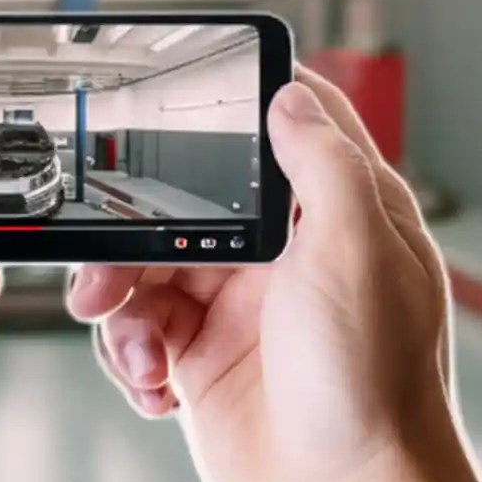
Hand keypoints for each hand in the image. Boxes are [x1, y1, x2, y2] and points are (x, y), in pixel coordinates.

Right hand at [67, 67, 480, 481]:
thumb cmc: (374, 390)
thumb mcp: (356, 257)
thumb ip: (324, 166)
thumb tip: (291, 96)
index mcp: (335, 216)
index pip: (290, 128)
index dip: (243, 99)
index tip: (187, 90)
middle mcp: (283, 255)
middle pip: (181, 205)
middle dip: (133, 236)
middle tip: (106, 273)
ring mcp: (237, 306)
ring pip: (147, 267)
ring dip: (122, 307)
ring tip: (137, 352)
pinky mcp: (201, 356)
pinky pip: (138, 329)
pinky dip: (128, 353)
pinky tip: (152, 383)